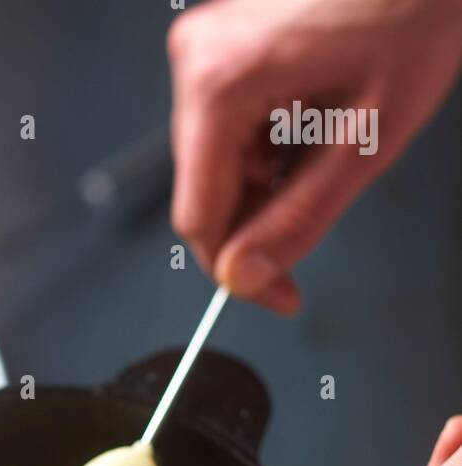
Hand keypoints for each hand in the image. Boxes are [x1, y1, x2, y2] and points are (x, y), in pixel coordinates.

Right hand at [168, 0, 461, 311]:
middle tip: (317, 219)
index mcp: (220, 84)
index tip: (277, 292)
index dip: (237, 269)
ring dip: (269, 180)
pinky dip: (271, 145)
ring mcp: (207, 47)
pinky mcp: (225, 43)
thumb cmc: (413, 12)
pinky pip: (231, 125)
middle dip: (258, 218)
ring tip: (330, 150)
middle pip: (206, 188)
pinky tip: (315, 126)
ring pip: (219, 160)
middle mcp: (199, 60)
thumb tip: (245, 277)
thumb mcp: (363, 141)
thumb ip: (298, 220)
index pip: (199, 216)